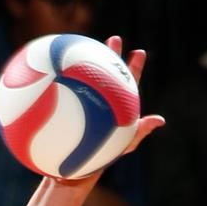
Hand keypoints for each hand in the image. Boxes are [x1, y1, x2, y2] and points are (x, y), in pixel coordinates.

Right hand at [52, 37, 163, 194]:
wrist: (79, 167)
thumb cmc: (105, 157)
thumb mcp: (125, 144)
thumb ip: (140, 131)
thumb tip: (159, 120)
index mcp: (117, 104)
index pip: (129, 82)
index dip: (135, 66)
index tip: (140, 52)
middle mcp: (102, 99)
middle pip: (108, 72)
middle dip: (111, 54)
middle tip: (114, 38)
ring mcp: (84, 102)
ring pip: (85, 78)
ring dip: (85, 61)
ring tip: (80, 46)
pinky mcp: (68, 109)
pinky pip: (64, 95)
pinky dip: (58, 84)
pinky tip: (47, 74)